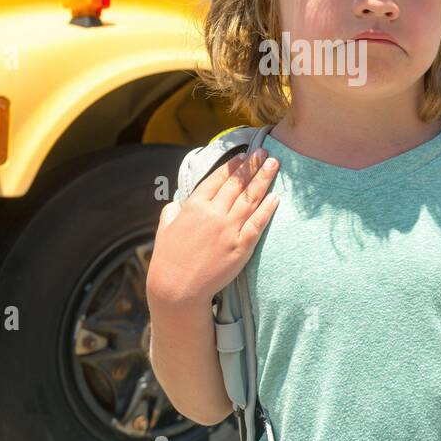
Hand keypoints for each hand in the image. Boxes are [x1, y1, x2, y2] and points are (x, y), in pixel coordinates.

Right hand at [147, 148, 280, 305]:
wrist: (177, 289)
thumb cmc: (169, 259)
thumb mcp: (165, 228)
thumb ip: (173, 211)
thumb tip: (177, 203)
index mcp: (194, 206)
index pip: (217, 179)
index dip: (232, 165)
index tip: (243, 155)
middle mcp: (213, 214)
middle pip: (237, 184)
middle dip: (252, 165)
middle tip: (264, 152)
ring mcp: (228, 230)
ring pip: (250, 198)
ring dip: (263, 179)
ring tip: (273, 164)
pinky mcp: (240, 247)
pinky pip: (258, 223)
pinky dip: (268, 208)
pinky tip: (275, 196)